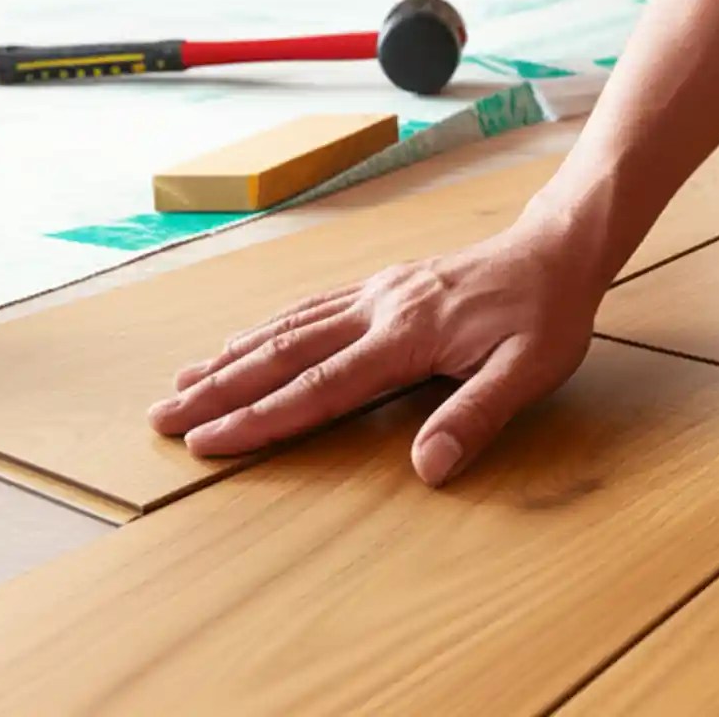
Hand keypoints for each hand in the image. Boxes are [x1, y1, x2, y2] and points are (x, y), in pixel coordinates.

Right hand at [148, 220, 606, 486]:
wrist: (555, 249)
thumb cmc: (545, 314)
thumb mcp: (528, 371)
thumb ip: (476, 416)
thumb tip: (428, 468)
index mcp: (407, 336)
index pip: (320, 385)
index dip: (262, 418)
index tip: (209, 440)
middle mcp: (379, 309)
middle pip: (284, 352)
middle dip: (221, 388)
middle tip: (163, 416)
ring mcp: (377, 292)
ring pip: (289, 325)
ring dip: (233, 356)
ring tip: (184, 381)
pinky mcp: (384, 285)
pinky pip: (312, 306)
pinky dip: (269, 326)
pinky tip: (247, 338)